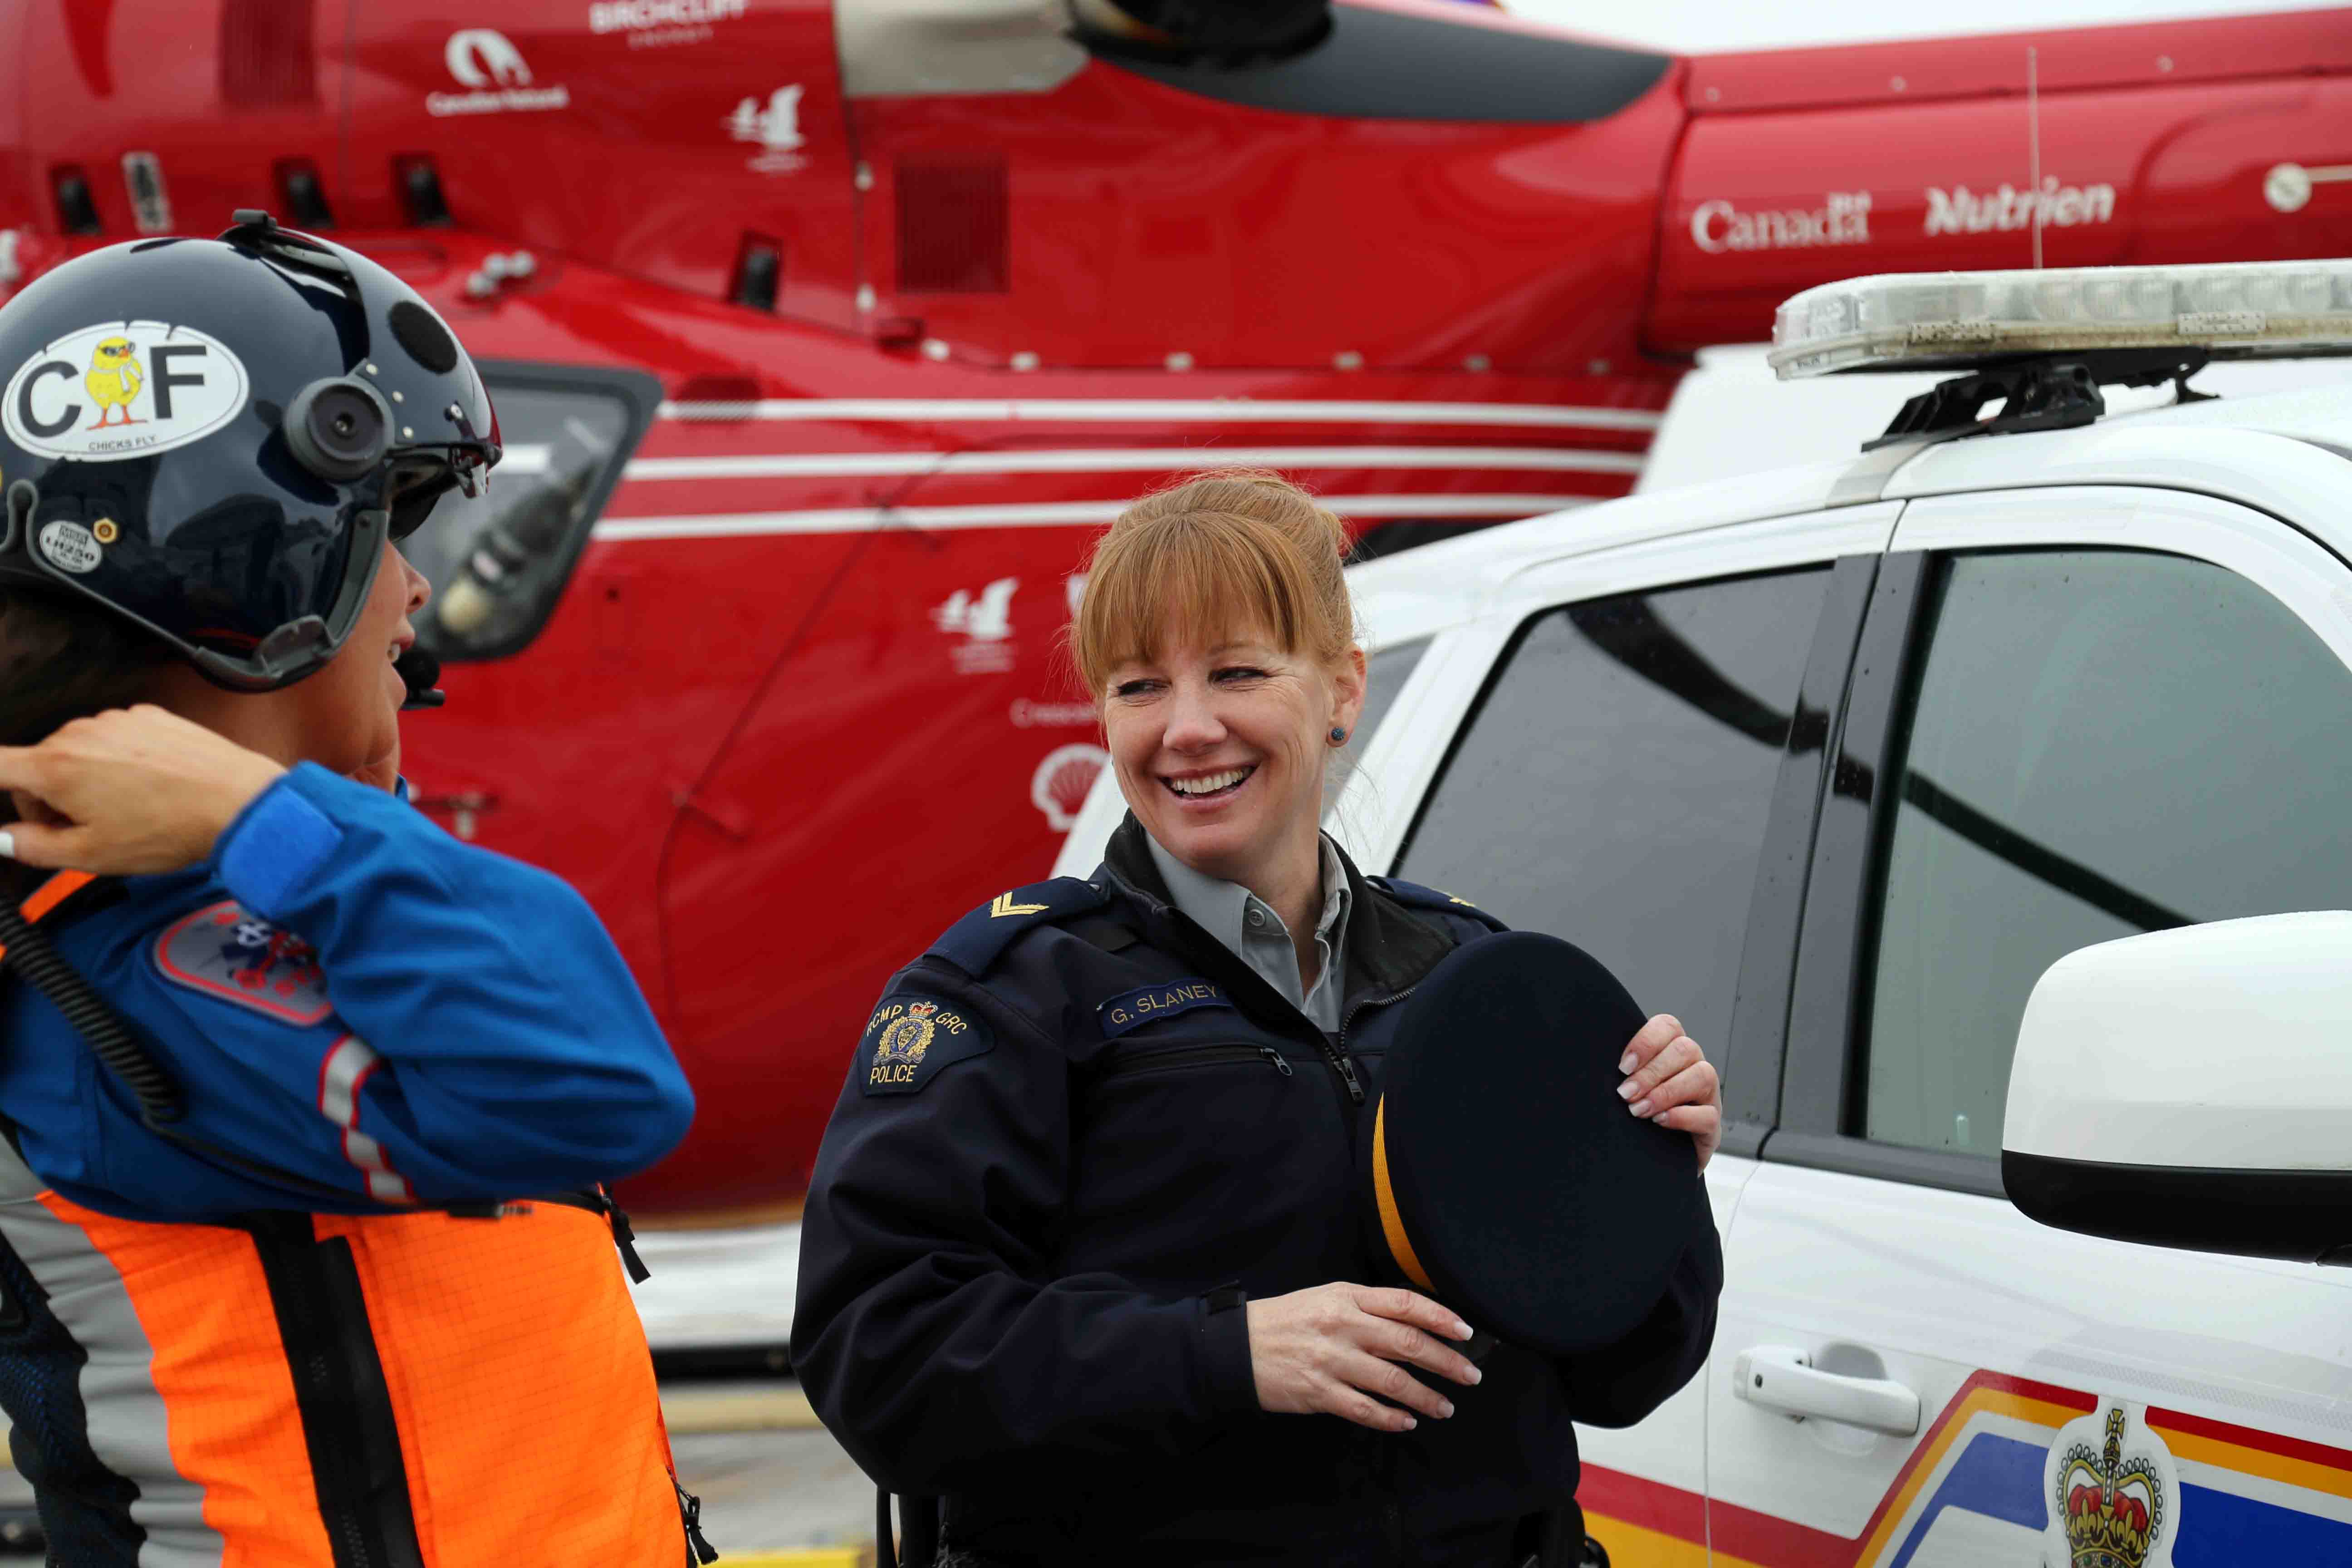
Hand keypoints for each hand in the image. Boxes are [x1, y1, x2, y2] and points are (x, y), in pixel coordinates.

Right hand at [0, 706, 286, 874]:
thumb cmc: (169, 828)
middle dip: (52, 798)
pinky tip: (151, 786)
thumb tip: (6, 839)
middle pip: (40, 764)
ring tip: (127, 810)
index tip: (15, 808)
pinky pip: (117, 739)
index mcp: (56, 766)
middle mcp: (81, 733)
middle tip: (86, 829)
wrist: (238, 802)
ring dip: (88, 778)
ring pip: (80, 751)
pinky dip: (121, 760)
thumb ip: (33, 846)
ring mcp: (118, 720)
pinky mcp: (149, 716)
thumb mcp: (90, 854)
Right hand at [1245, 1283, 1481, 1432]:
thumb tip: (1413, 1324)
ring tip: (1445, 1407)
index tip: (1466, 1333)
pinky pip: (1365, 1409)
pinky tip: (1407, 1422)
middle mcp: (1343, 1326)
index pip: (1405, 1303)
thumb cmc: (1286, 1321)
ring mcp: (1331, 1360)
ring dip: (1425, 1397)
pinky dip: (1391, 1418)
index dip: (1440, 1318)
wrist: (1236, 1347)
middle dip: (1446, 1362)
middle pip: (1407, 1343)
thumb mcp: (1325, 1298)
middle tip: (1470, 1377)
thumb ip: (1366, 1308)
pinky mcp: (1319, 1392)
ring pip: (1392, 1381)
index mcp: (1347, 1297)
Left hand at [1617, 1013, 1721, 1169]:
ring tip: (1639, 1109)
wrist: (1649, 1160)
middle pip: (1685, 1049)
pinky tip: (1660, 1121)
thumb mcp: (1626, 1088)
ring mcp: (1707, 1096)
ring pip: (1703, 1075)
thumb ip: (1622, 1073)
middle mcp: (1693, 1067)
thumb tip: (1596, 1066)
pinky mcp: (1712, 1127)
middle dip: (1651, 1072)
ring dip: (1666, 1091)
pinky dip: (1682, 1116)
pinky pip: (1709, 1114)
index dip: (1646, 1042)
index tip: (1623, 1066)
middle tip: (1626, 1093)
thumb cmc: (1634, 1117)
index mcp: (1671, 1051)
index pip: (1668, 1027)